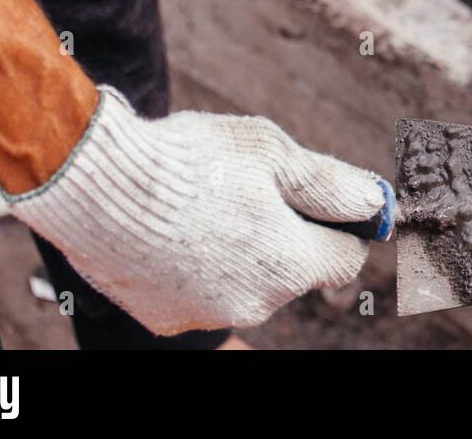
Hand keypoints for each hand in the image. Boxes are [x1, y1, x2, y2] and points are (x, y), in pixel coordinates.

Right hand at [6, 86, 390, 333]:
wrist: (95, 185)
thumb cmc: (192, 158)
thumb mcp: (274, 154)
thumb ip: (331, 184)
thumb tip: (376, 202)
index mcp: (291, 264)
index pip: (347, 257)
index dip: (340, 223)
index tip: (322, 198)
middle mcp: (255, 303)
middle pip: (295, 269)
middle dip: (286, 232)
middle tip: (250, 186)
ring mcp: (207, 315)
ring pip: (248, 280)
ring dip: (241, 248)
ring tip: (204, 201)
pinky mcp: (165, 317)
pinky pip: (201, 289)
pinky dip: (198, 264)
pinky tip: (173, 227)